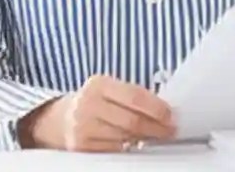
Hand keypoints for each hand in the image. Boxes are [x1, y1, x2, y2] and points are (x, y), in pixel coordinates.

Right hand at [19, 74, 176, 151]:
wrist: (62, 118)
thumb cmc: (96, 101)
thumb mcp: (110, 89)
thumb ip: (134, 96)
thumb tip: (166, 110)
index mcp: (99, 84)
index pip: (135, 96)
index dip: (157, 108)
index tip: (172, 116)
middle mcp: (88, 104)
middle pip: (131, 121)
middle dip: (156, 127)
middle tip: (170, 131)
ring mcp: (82, 126)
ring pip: (124, 137)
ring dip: (145, 138)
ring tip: (156, 136)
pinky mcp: (81, 146)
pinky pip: (114, 149)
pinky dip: (129, 147)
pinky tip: (136, 143)